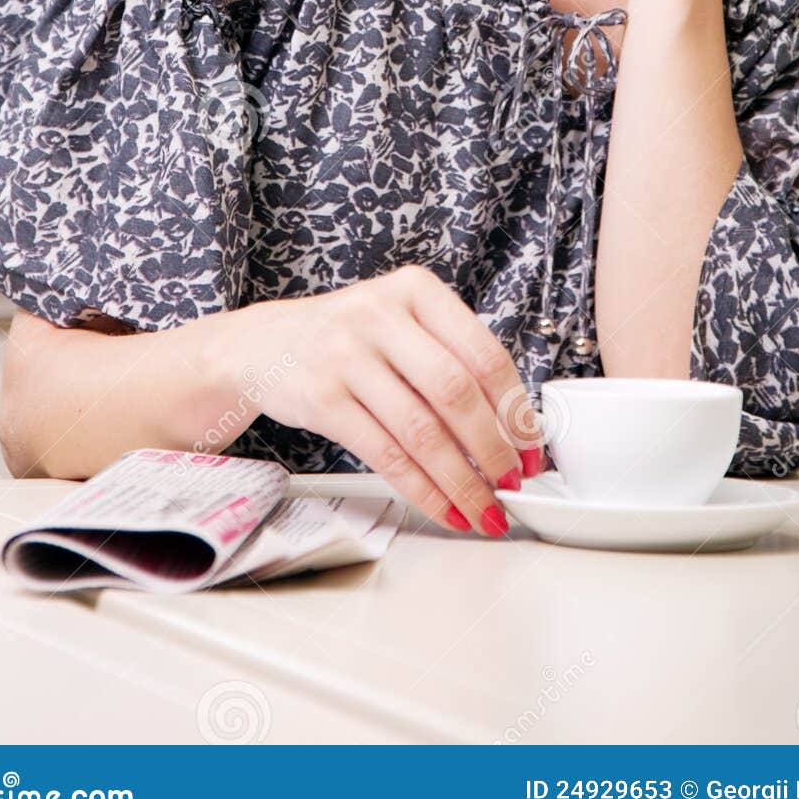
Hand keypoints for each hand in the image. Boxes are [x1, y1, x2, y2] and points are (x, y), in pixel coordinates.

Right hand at [229, 264, 543, 535]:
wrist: (266, 344)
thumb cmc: (351, 338)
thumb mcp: (402, 322)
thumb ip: (452, 358)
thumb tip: (515, 431)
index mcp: (415, 289)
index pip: (484, 354)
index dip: (516, 410)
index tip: (533, 450)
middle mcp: (380, 314)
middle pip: (456, 393)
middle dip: (493, 449)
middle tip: (512, 483)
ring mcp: (346, 355)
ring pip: (421, 431)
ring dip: (461, 481)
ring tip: (484, 509)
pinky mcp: (321, 398)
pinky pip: (385, 455)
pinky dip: (422, 490)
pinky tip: (444, 508)